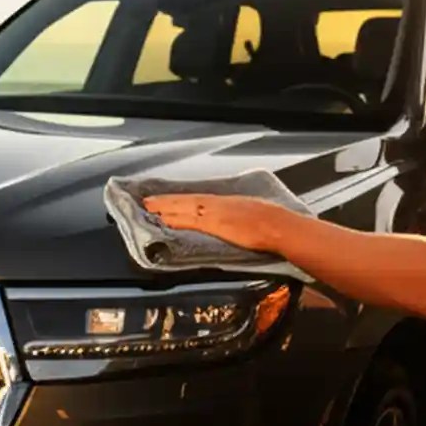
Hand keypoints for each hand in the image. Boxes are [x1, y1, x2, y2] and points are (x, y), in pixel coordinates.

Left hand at [142, 193, 285, 252]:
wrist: (278, 226)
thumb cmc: (272, 223)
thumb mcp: (253, 213)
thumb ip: (239, 217)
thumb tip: (234, 222)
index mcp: (228, 202)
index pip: (199, 199)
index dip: (181, 199)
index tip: (167, 199)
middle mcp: (218, 203)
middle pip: (187, 200)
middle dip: (167, 201)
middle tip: (147, 201)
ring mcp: (215, 212)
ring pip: (184, 207)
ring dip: (165, 207)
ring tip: (149, 207)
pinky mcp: (214, 223)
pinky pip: (190, 220)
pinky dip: (176, 219)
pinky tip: (164, 220)